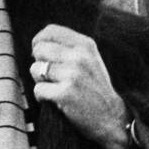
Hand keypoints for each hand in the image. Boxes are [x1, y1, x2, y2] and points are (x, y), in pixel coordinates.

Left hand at [30, 23, 128, 148]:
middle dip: (39, 63)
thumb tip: (37, 43)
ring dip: (40, 81)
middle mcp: (79, 56)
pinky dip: (42, 97)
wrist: (112, 117)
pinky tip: (55, 100)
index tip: (41, 54)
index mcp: (86, 44)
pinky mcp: (65, 93)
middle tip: (50, 76)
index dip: (39, 41)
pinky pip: (38, 89)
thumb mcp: (90, 60)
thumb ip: (69, 48)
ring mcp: (72, 74)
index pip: (50, 31)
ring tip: (55, 88)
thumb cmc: (96, 89)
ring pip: (35, 69)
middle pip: (39, 49)